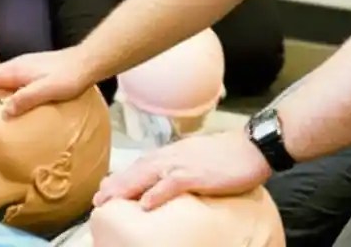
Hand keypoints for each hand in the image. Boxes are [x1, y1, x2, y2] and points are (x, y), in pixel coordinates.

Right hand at [0, 46, 96, 117]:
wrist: (87, 61)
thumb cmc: (69, 77)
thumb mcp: (48, 91)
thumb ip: (26, 99)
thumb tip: (3, 113)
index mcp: (15, 71)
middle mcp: (16, 64)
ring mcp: (24, 64)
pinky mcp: (32, 67)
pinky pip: (8, 76)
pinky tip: (6, 95)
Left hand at [93, 130, 271, 209]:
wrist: (253, 146)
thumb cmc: (231, 155)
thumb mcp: (201, 158)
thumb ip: (184, 167)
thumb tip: (174, 180)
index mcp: (174, 152)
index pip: (143, 164)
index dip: (124, 176)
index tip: (107, 186)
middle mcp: (173, 155)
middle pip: (138, 169)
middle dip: (116, 184)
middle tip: (97, 199)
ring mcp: (184, 163)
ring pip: (147, 175)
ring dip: (126, 188)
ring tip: (108, 201)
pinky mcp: (197, 173)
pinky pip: (173, 184)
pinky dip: (158, 193)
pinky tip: (145, 204)